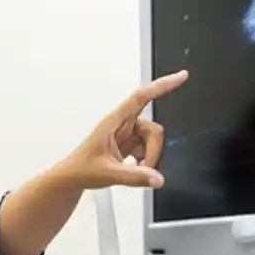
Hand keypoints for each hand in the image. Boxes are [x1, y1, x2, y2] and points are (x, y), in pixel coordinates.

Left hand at [60, 70, 187, 188]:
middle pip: (153, 128)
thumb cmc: (81, 169)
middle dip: (154, 150)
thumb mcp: (108, 174)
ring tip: (135, 170)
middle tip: (145, 168)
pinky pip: (148, 148)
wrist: (72, 178)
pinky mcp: (129, 144)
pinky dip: (146, 160)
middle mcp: (122, 124)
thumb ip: (134, 177)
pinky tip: (134, 168)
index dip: (162, 85)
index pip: (141, 97)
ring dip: (150, 157)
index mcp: (114, 122)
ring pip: (152, 140)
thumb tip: (157, 178)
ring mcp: (126, 134)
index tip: (181, 76)